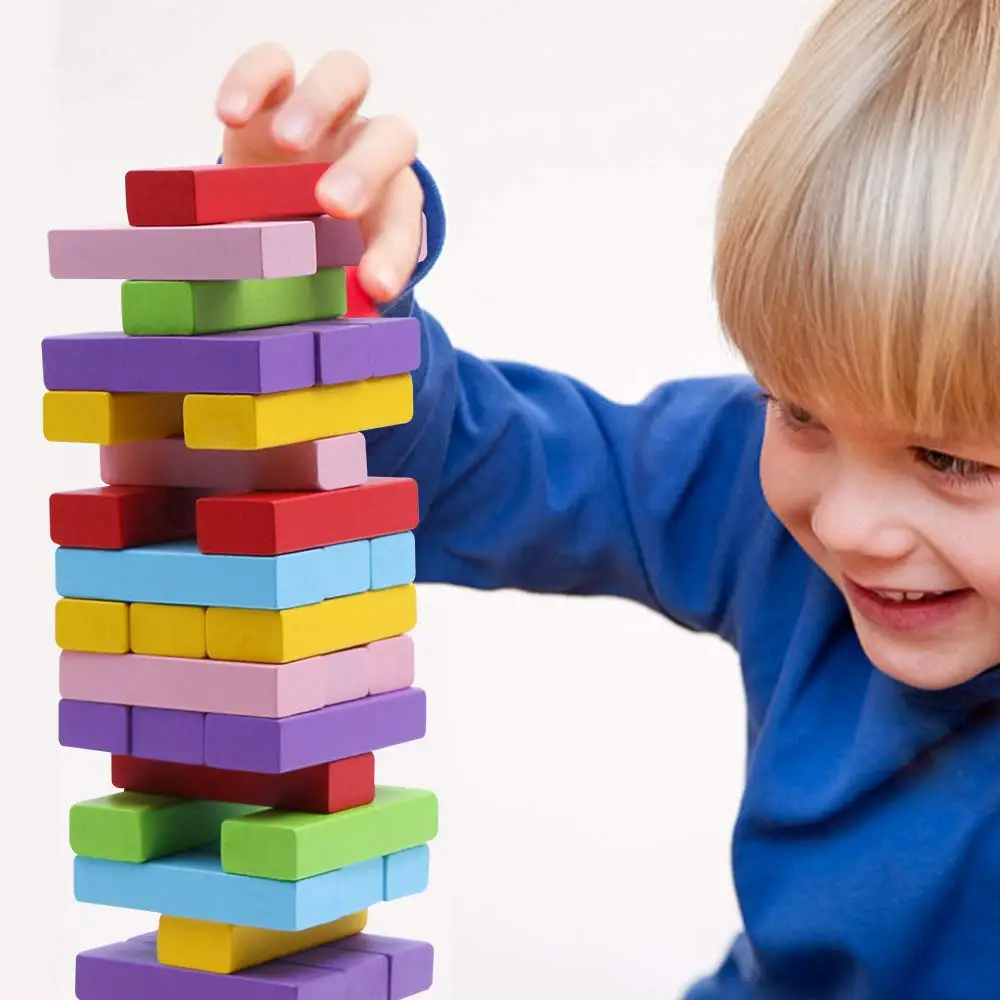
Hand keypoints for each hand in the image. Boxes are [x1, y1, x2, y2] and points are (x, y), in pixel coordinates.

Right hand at [215, 44, 422, 302]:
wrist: (280, 204)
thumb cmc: (311, 244)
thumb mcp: (324, 272)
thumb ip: (333, 292)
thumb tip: (332, 335)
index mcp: (389, 197)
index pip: (403, 217)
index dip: (393, 252)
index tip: (374, 286)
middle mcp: (364, 146)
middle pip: (391, 136)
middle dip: (364, 169)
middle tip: (331, 204)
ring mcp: (322, 114)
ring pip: (345, 75)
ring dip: (320, 105)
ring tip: (286, 142)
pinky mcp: (272, 93)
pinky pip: (272, 63)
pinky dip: (252, 79)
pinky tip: (230, 116)